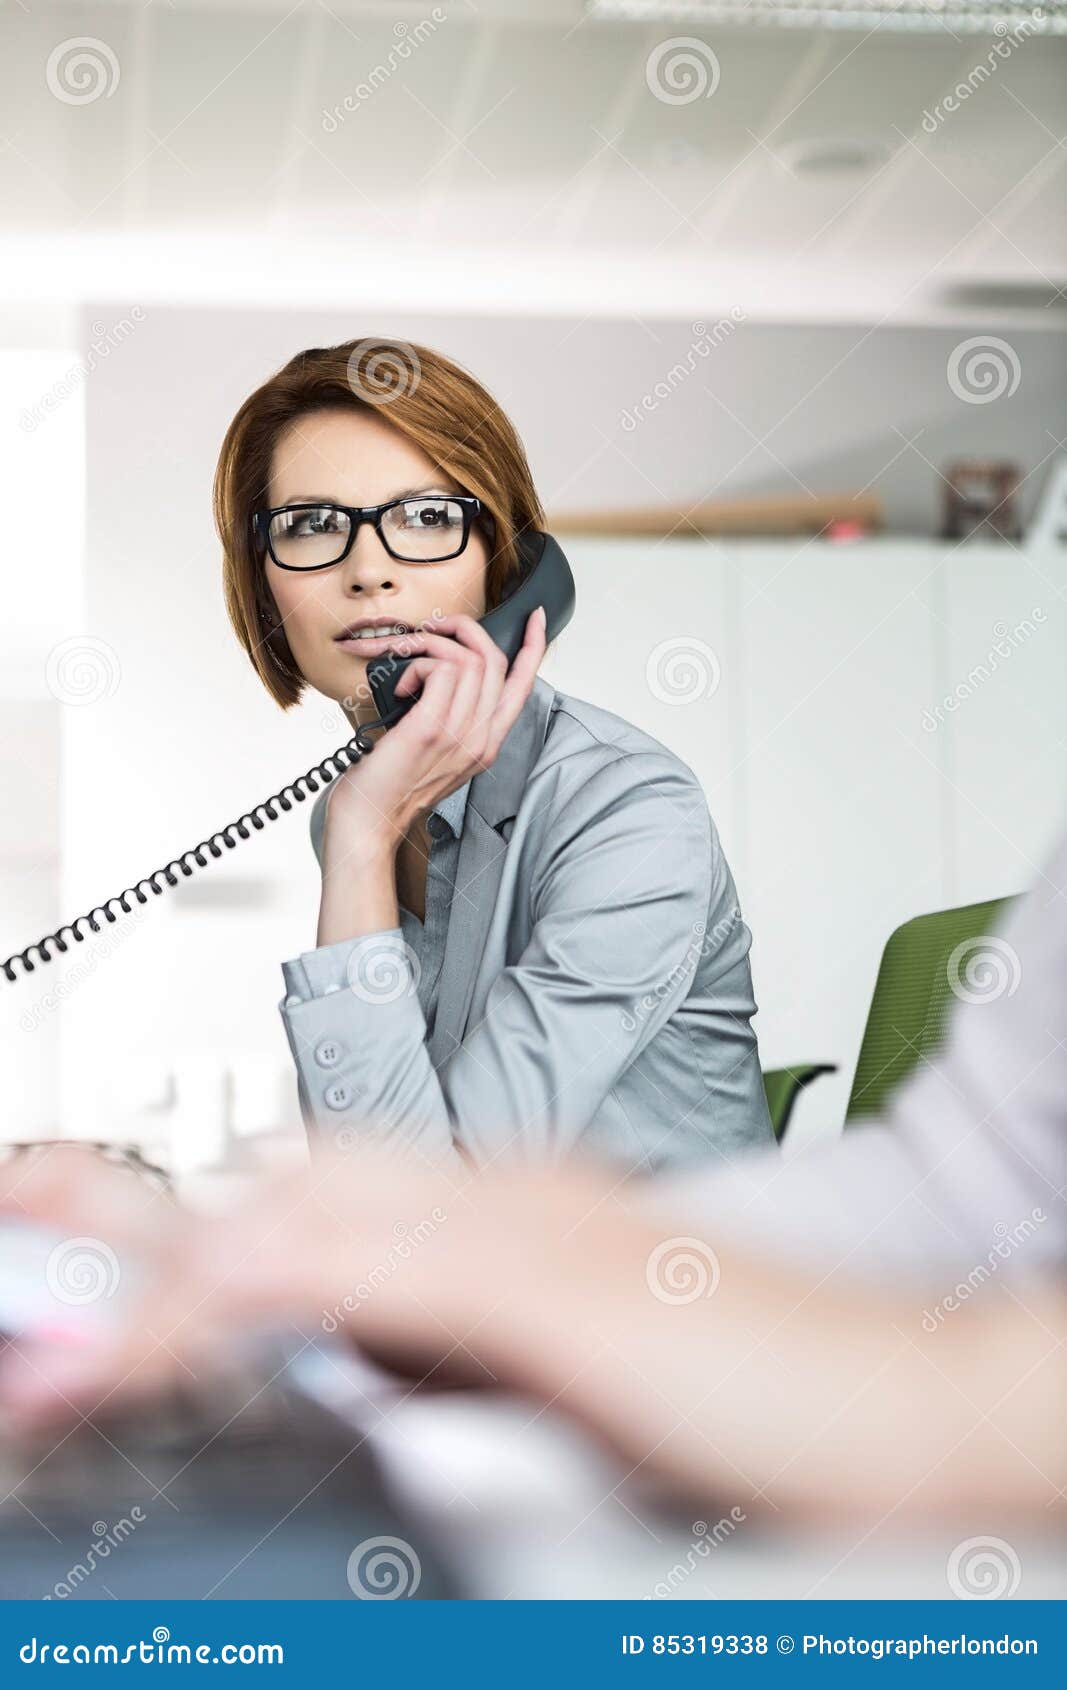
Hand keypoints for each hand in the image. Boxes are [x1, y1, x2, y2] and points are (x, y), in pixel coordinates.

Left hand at [321, 607, 546, 861]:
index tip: (535, 618)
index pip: (523, 687)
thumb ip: (452, 720)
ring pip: (466, 659)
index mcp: (487, 743)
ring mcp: (459, 734)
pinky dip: (415, 665)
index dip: (534, 646)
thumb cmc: (392, 786)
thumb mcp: (436, 753)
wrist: (369, 823)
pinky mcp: (430, 729)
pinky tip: (399, 687)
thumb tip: (440, 674)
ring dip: (429, 647)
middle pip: (494, 660)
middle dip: (462, 629)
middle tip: (432, 629)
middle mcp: (481, 739)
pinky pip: (439, 670)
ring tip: (404, 663)